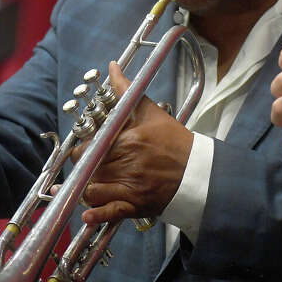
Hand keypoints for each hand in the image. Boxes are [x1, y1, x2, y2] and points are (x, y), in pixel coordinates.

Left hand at [75, 61, 192, 224]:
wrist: (197, 171)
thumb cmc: (173, 140)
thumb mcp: (150, 111)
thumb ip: (125, 90)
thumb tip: (112, 67)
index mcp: (125, 140)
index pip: (88, 145)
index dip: (84, 147)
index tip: (88, 147)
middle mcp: (123, 163)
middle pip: (87, 167)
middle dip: (85, 166)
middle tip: (91, 164)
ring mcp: (128, 187)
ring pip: (92, 190)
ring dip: (87, 189)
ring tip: (90, 185)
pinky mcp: (135, 205)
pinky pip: (109, 213)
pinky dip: (96, 215)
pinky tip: (87, 215)